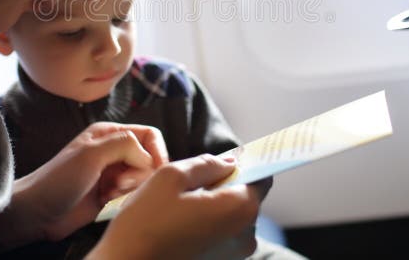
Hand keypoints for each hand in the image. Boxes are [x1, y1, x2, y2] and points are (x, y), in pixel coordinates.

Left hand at [0, 122, 167, 252]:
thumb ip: (124, 145)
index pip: (149, 135)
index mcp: (109, 133)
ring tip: (110, 192)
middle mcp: (114, 150)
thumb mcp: (91, 154)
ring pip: (143, 177)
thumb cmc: (59, 179)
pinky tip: (106, 200)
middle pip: (149, 157)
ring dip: (131, 186)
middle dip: (140, 172)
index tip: (152, 169)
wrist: (38, 211)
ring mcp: (113, 172)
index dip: (155, 151)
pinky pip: (133, 193)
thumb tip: (148, 158)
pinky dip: (125, 198)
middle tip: (119, 182)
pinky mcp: (110, 193)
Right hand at [88, 154, 262, 259]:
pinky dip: (207, 223)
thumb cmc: (146, 223)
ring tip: (180, 205)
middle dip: (225, 185)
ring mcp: (234, 255)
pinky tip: (180, 223)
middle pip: (246, 197)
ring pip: (231, 216)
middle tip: (190, 183)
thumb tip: (229, 162)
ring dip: (213, 205)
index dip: (245, 164)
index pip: (262, 177)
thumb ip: (207, 163)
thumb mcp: (172, 176)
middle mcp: (246, 235)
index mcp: (240, 208)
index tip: (226, 159)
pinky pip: (221, 234)